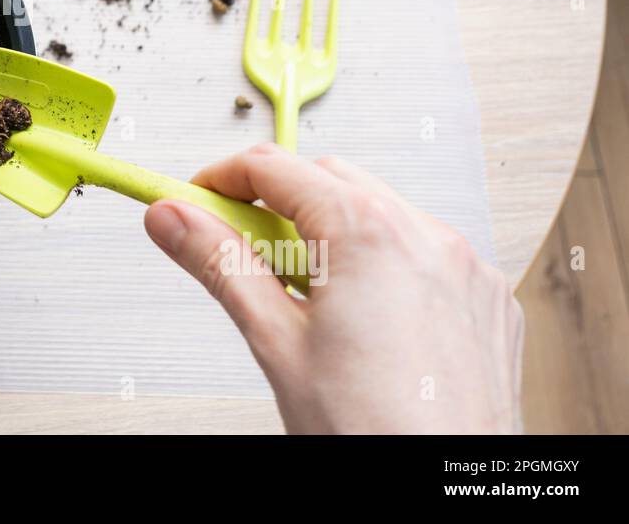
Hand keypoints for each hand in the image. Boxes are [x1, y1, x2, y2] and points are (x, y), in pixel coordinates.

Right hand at [144, 143, 523, 433]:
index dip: (222, 179)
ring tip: (303, 297)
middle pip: (330, 179)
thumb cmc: (374, 436)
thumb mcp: (275, 343)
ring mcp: (465, 267)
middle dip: (277, 202)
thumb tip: (173, 220)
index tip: (194, 201)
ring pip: (382, 212)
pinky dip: (386, 264)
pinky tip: (362, 316)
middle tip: (237, 248)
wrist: (445, 495)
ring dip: (334, 232)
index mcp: (369, 235)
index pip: (275, 168)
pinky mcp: (486, 300)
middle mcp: (426, 237)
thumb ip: (219, 264)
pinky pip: (426, 252)